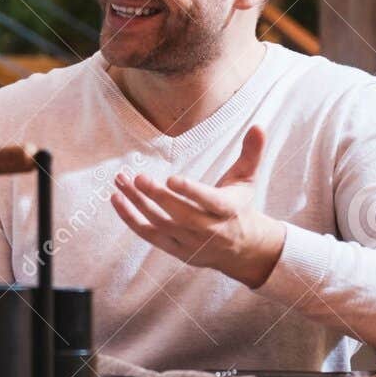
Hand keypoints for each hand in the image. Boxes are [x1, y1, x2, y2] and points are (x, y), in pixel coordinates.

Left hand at [110, 126, 285, 285]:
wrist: (242, 250)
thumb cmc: (240, 207)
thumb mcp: (248, 180)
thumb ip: (252, 153)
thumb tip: (259, 126)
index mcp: (228, 210)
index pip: (209, 202)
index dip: (191, 192)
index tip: (172, 179)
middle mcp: (209, 230)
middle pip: (180, 215)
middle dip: (158, 197)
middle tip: (138, 177)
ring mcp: (190, 243)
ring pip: (160, 223)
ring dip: (137, 203)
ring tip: (121, 180)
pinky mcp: (174, 249)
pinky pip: (148, 235)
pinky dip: (130, 219)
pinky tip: (116, 199)